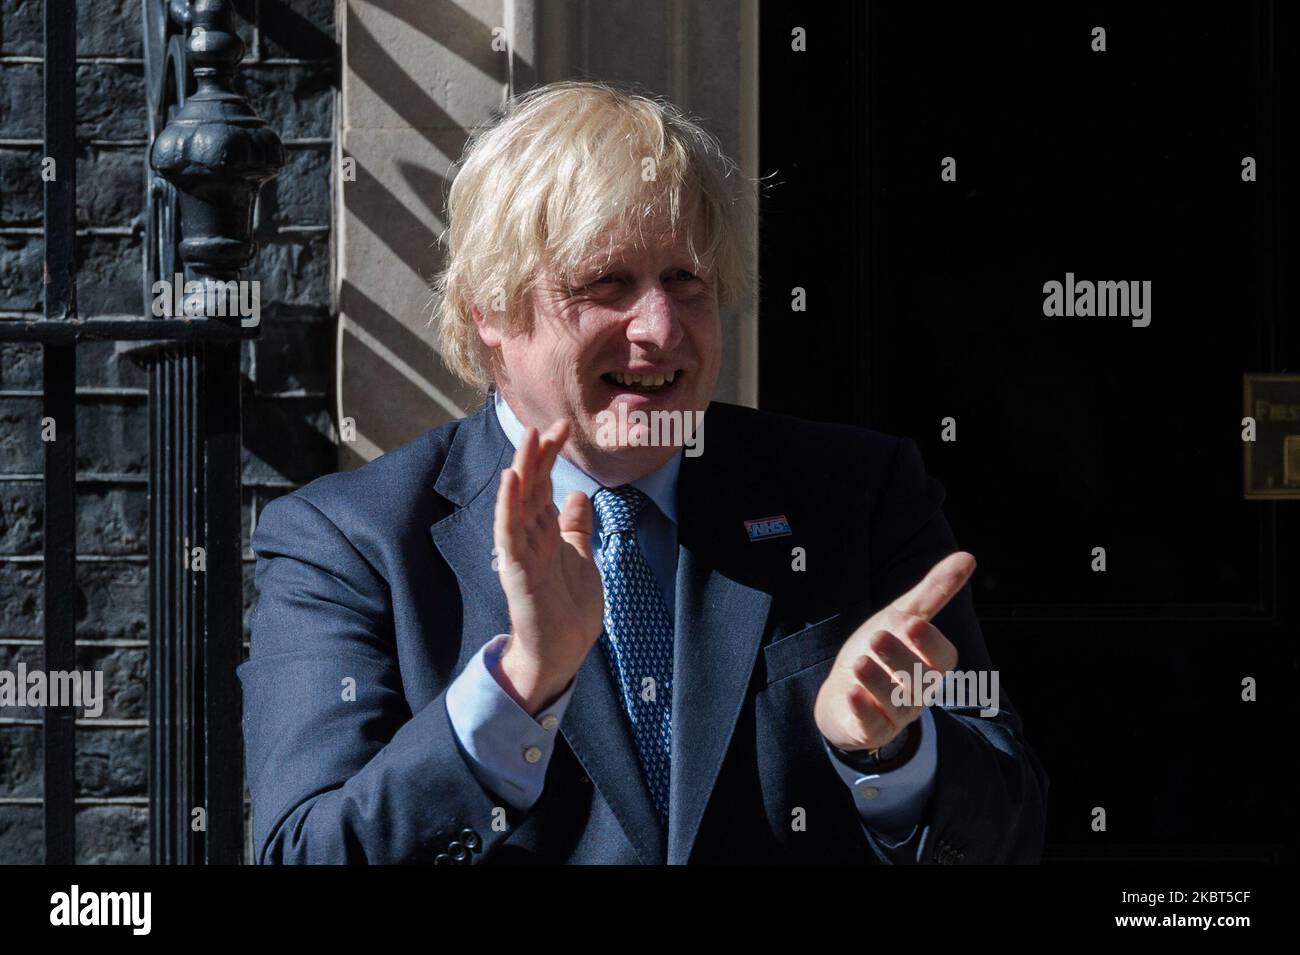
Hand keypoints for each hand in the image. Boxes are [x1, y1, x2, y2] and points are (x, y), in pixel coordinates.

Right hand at [492, 419, 604, 714]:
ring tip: (527, 439)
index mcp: (545, 533)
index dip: (551, 456)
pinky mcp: (516, 571)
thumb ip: (576, 528)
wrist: (561, 654)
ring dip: (522, 470)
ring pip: (519, 503)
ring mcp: (521, 552)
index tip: (562, 427)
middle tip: (548, 422)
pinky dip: (508, 506)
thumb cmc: (567, 610)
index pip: (545, 484)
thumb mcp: (581, 558)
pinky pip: (509, 533)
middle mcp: (530, 537)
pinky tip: (510, 481)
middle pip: (531, 487)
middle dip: (539, 454)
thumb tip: (578, 495)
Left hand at [814, 552, 974, 753]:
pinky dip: (863, 711)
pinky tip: (851, 693)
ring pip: (895, 702)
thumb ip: (934, 592)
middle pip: (918, 679)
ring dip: (878, 682)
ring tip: (860, 662)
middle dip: (899, 658)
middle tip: (877, 636)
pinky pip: (871, 725)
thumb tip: (968, 556)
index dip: (930, 643)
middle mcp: (917, 692)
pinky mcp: (868, 729)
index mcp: (929, 665)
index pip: (943, 659)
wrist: (842, 694)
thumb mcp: (901, 617)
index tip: (912, 623)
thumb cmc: (879, 652)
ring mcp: (894, 714)